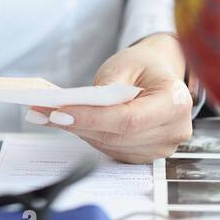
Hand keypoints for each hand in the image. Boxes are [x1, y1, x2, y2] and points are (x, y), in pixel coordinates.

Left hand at [26, 34, 191, 163]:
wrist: (159, 77)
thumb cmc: (145, 68)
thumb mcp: (126, 64)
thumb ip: (107, 85)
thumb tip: (78, 106)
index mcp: (176, 101)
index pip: (130, 119)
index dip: (94, 118)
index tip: (61, 111)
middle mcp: (174, 129)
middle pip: (118, 136)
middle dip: (78, 124)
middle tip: (44, 112)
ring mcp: (162, 147)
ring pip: (111, 145)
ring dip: (79, 131)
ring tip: (49, 115)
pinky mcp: (146, 155)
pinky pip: (112, 150)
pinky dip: (90, 136)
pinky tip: (71, 122)